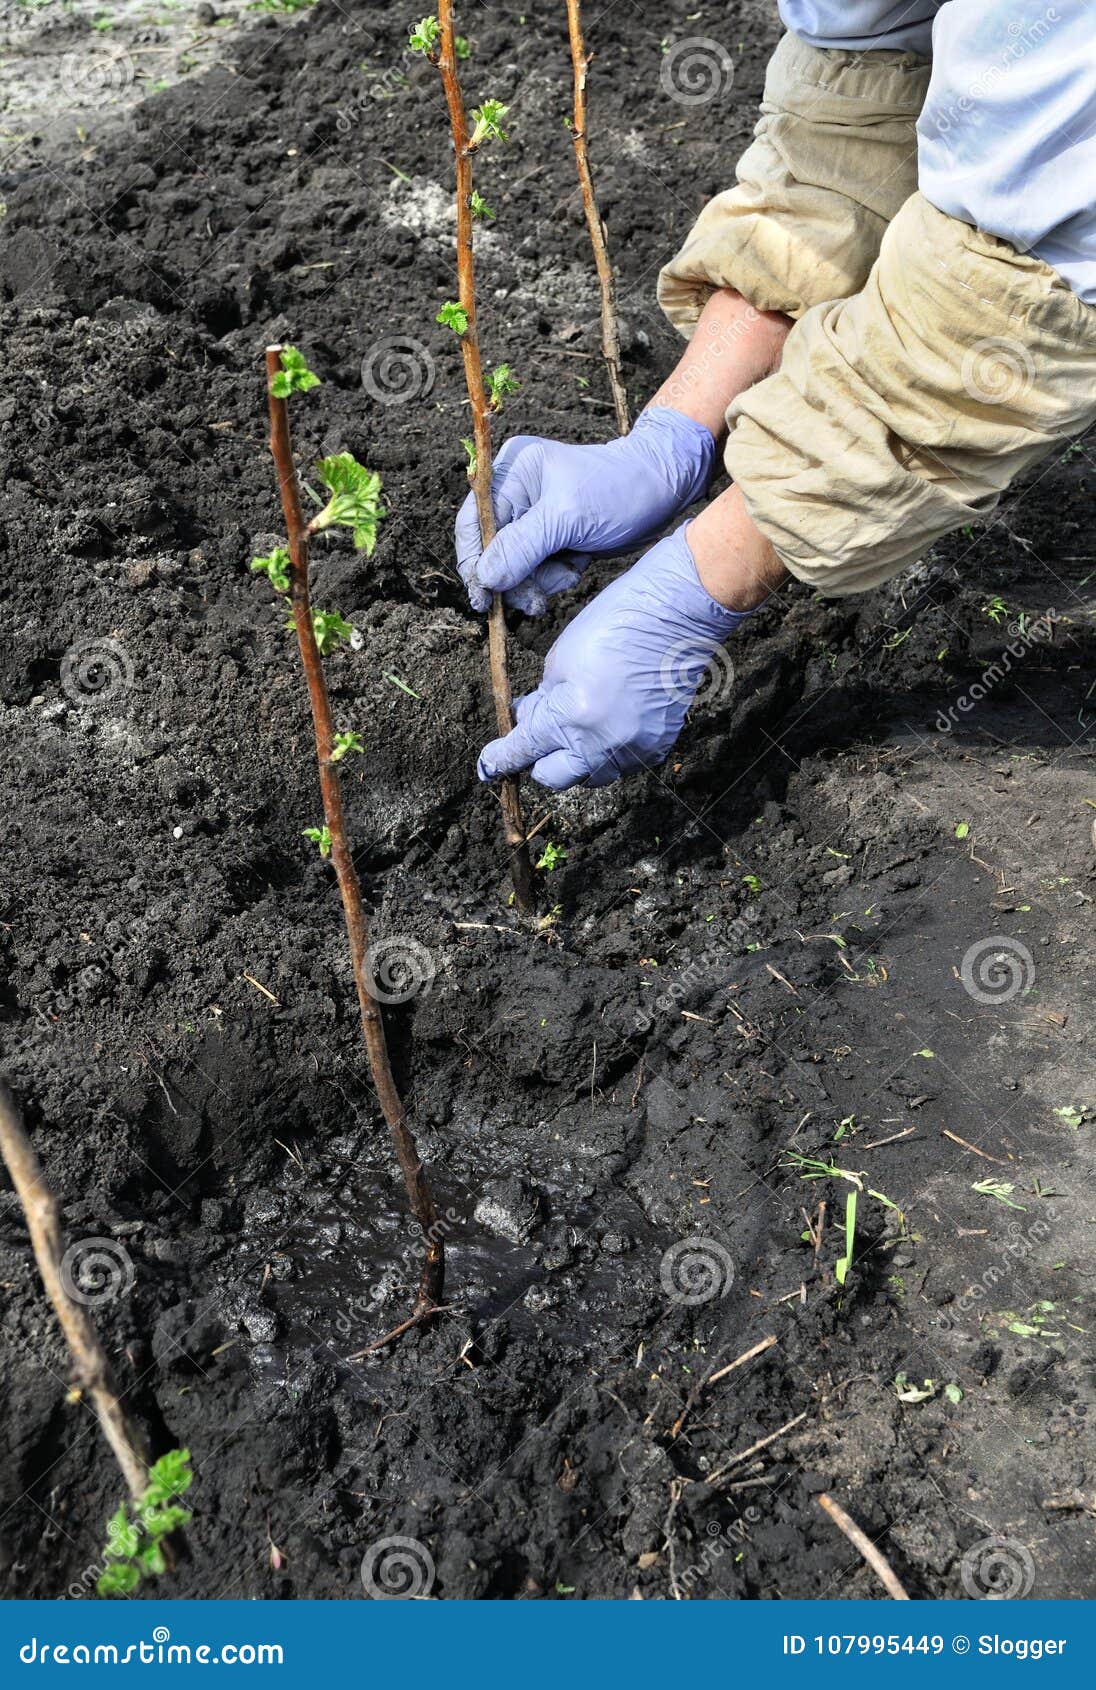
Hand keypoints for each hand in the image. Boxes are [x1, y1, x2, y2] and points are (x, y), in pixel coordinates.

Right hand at [455, 406, 714, 615]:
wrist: (663, 489)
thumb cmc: (619, 490)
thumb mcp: (567, 517)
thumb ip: (521, 546)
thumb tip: (485, 576)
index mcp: (512, 471)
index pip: (474, 522)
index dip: (474, 562)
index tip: (483, 599)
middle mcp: (517, 490)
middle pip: (492, 549)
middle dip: (514, 578)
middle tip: (535, 602)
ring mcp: (534, 515)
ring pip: (515, 565)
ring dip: (538, 581)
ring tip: (567, 575)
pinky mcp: (551, 535)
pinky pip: (537, 569)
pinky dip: (554, 576)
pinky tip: (575, 567)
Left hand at [477, 525, 750, 788]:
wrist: (674, 615)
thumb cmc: (614, 625)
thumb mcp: (560, 660)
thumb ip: (539, 702)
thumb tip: (524, 726)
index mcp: (573, 718)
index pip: (524, 752)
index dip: (500, 760)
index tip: (487, 767)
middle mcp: (605, 745)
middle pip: (555, 777)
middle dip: (539, 760)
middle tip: (536, 733)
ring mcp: (635, 750)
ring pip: (589, 775)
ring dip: (574, 757)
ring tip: (575, 720)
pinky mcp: (658, 747)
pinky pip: (620, 764)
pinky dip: (605, 750)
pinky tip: (606, 719)